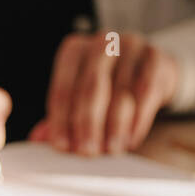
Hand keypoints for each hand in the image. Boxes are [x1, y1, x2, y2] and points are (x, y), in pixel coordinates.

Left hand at [29, 32, 179, 154]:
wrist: (150, 70)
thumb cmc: (107, 88)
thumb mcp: (79, 100)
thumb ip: (59, 118)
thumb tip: (38, 139)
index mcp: (74, 50)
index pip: (62, 89)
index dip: (60, 121)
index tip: (62, 147)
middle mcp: (101, 42)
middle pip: (91, 89)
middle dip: (88, 125)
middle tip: (88, 152)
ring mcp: (131, 46)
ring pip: (121, 92)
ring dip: (114, 127)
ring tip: (111, 150)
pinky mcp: (156, 56)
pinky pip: (146, 92)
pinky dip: (137, 121)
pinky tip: (130, 139)